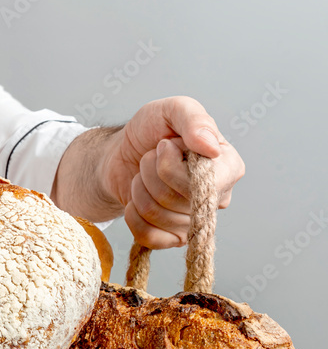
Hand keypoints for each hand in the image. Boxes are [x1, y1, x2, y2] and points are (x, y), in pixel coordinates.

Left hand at [102, 96, 244, 248]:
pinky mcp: (172, 237)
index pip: (205, 183)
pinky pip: (150, 238)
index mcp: (227, 166)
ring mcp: (195, 220)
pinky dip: (133, 215)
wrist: (121, 152)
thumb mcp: (171, 110)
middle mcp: (217, 197)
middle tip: (149, 157)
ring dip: (139, 188)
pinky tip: (135, 198)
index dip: (172, 166)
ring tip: (143, 173)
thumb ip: (194, 119)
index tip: (164, 144)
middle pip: (176, 199)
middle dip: (149, 172)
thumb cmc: (151, 130)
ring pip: (158, 216)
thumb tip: (211, 149)